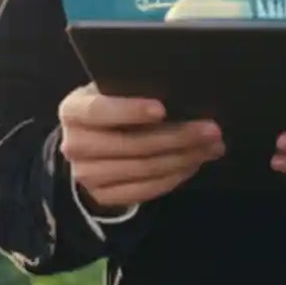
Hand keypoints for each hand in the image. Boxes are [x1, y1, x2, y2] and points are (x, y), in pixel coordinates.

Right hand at [58, 83, 223, 211]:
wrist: (89, 140)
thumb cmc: (111, 104)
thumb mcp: (112, 90)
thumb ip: (133, 89)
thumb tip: (179, 91)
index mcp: (73, 111)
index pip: (99, 111)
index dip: (130, 111)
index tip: (162, 109)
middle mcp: (74, 145)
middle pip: (131, 145)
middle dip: (177, 137)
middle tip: (212, 129)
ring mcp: (86, 175)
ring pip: (143, 169)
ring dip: (184, 158)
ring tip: (212, 146)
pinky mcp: (103, 196)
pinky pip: (145, 190)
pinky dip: (174, 176)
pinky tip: (194, 163)